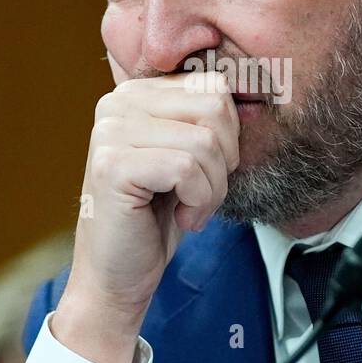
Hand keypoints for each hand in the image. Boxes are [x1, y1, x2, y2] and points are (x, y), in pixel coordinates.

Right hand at [52, 60, 239, 362]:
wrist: (119, 275)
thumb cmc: (158, 216)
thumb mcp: (187, 154)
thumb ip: (205, 118)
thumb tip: (251, 89)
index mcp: (136, 92)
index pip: (214, 86)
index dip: (228, 137)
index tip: (205, 172)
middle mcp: (117, 102)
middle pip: (214, 108)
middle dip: (224, 161)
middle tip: (201, 193)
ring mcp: (110, 131)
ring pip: (205, 142)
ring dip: (213, 188)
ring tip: (190, 208)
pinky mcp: (112, 165)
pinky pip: (187, 169)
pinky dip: (200, 202)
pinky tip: (182, 218)